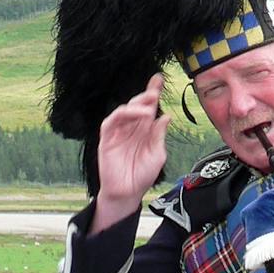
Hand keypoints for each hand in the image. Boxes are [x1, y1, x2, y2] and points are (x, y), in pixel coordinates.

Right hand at [91, 75, 170, 230]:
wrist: (127, 193)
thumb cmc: (142, 176)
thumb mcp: (157, 155)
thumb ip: (159, 136)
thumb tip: (166, 117)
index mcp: (144, 130)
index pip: (148, 108)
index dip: (153, 93)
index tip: (159, 79)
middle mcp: (131, 128)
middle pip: (137, 105)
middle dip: (146, 94)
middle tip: (155, 88)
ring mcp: (118, 132)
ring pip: (125, 110)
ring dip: (137, 104)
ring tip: (149, 103)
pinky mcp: (107, 138)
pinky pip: (112, 121)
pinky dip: (124, 114)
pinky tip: (137, 114)